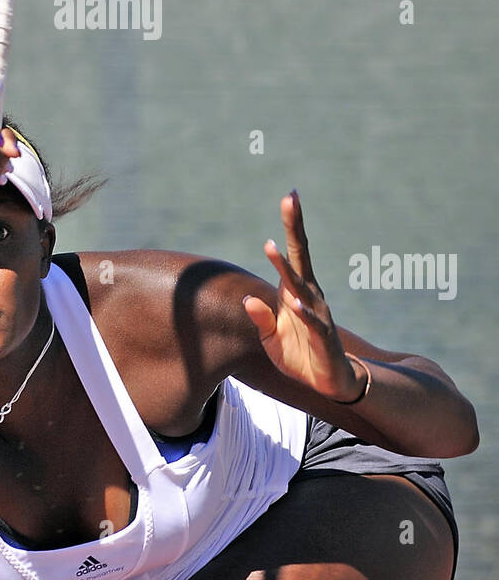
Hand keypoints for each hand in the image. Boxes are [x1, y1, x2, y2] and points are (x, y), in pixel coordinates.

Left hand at [241, 191, 366, 402]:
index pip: (293, 253)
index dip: (291, 226)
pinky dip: (303, 312)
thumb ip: (261, 318)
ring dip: (286, 269)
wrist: (330, 382)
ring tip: (271, 248)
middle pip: (301, 256)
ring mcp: (318, 314)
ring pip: (301, 287)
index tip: (289, 197)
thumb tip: (248, 299)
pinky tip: (294, 303)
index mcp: (296, 291)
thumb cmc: (300, 355)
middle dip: (294, 228)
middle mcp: (310, 295)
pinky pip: (313, 322)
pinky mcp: (324, 338)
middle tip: (290, 199)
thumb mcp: (271, 339)